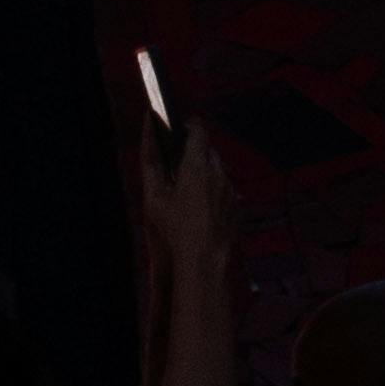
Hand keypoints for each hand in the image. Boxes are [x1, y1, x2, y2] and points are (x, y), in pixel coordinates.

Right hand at [148, 115, 235, 317]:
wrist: (203, 260)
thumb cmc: (175, 228)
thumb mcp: (154, 195)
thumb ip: (150, 159)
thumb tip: (148, 130)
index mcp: (197, 165)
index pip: (198, 130)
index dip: (188, 125)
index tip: (178, 128)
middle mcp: (218, 173)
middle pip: (209, 149)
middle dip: (195, 151)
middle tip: (177, 164)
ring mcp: (230, 190)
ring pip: (218, 170)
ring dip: (205, 172)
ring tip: (187, 189)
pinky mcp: (236, 206)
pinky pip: (225, 189)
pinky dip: (214, 190)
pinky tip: (200, 208)